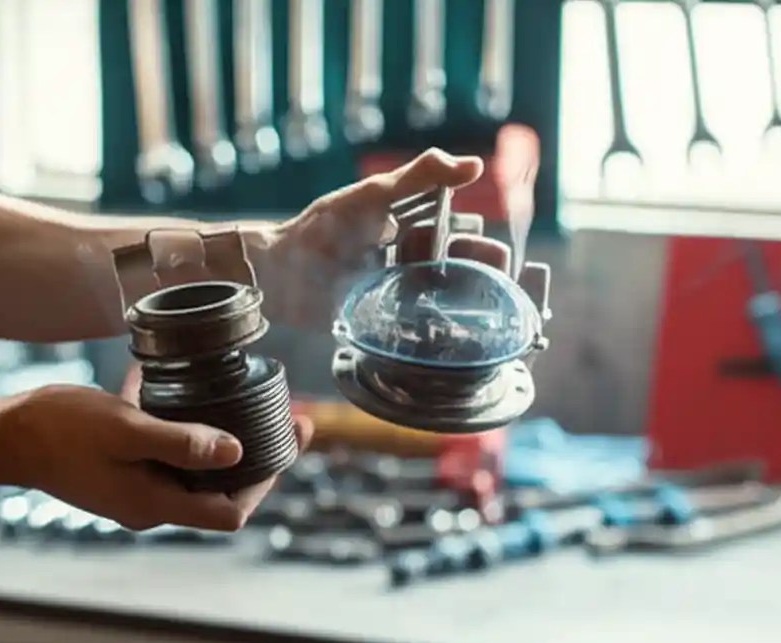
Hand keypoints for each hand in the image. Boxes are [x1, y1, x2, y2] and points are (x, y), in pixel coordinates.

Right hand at [0, 383, 309, 531]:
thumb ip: (181, 442)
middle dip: (254, 453)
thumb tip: (236, 451)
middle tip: (281, 414)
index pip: (231, 510)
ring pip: (193, 467)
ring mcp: (133, 487)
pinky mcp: (119, 468)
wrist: (4, 437)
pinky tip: (172, 385)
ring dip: (220, 437)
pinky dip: (175, 423)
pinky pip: (160, 449)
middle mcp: (149, 503)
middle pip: (218, 489)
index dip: (266, 479)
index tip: (288, 439)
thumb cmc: (60, 431)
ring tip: (244, 399)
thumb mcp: (126, 430)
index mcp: (155, 503)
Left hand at [253, 148, 510, 330]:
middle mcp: (405, 263)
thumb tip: (475, 166)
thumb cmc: (324, 227)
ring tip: (486, 315)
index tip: (499, 256)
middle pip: (454, 271)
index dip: (479, 246)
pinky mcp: (381, 322)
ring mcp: (394, 294)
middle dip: (479, 276)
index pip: (456, 237)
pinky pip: (415, 330)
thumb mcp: (375, 194)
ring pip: (440, 301)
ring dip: (463, 307)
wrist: (280, 271)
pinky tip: (457, 340)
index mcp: (409, 230)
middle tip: (500, 285)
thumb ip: (421, 175)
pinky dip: (437, 333)